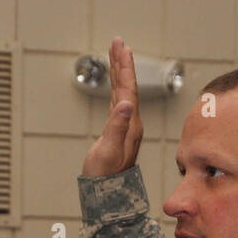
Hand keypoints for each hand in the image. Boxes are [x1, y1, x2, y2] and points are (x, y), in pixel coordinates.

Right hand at [81, 36, 143, 176]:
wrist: (107, 197)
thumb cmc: (105, 177)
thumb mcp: (109, 150)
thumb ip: (117, 127)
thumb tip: (125, 103)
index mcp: (131, 124)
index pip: (129, 89)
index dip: (125, 67)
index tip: (122, 46)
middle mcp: (131, 122)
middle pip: (127, 86)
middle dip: (122, 62)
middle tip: (117, 41)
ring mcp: (125, 127)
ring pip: (122, 92)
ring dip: (119, 72)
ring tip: (115, 53)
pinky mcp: (117, 131)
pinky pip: (117, 101)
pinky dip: (115, 87)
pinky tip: (114, 83)